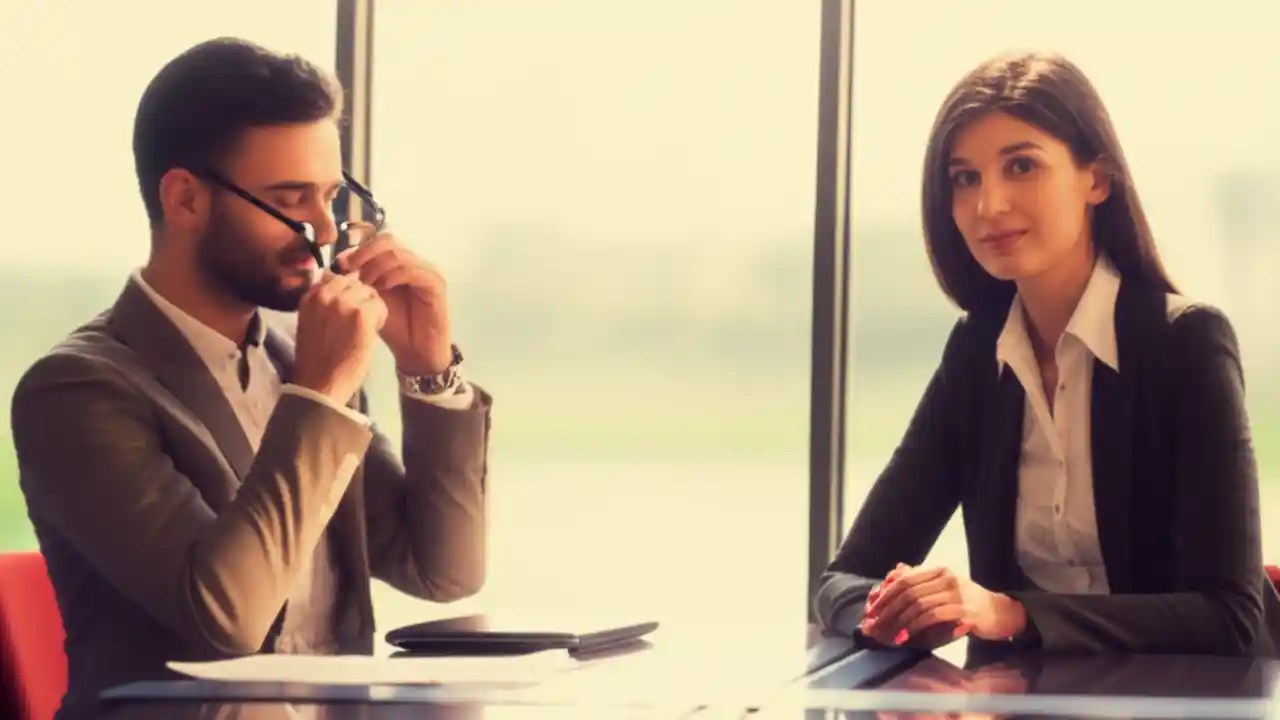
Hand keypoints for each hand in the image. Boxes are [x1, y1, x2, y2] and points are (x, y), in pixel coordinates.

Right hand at [292, 272, 387, 404]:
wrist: (320, 385)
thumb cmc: (319, 360)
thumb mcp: (312, 323)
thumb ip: (324, 303)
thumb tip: (338, 282)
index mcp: (309, 297)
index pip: (336, 278)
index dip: (349, 295)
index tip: (351, 313)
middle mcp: (323, 295)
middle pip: (355, 283)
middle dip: (362, 300)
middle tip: (360, 323)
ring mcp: (342, 303)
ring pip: (369, 292)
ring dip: (372, 308)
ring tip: (365, 329)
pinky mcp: (360, 314)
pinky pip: (380, 305)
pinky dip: (380, 318)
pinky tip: (372, 333)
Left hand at [338, 225, 452, 375]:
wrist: (415, 352)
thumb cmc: (393, 327)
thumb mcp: (367, 301)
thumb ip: (353, 283)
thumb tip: (328, 269)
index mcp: (398, 263)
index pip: (377, 241)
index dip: (357, 248)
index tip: (340, 264)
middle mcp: (414, 261)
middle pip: (388, 240)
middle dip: (364, 253)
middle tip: (350, 269)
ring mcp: (427, 270)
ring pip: (398, 253)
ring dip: (376, 266)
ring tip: (365, 283)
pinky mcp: (436, 283)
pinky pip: (413, 270)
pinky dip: (394, 275)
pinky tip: (382, 287)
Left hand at [861, 564, 966, 648]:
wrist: (1001, 613)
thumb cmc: (969, 602)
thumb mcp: (944, 588)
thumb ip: (921, 581)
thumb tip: (894, 572)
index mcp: (939, 570)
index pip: (905, 579)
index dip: (886, 594)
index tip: (873, 609)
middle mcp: (947, 578)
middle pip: (908, 592)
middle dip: (887, 609)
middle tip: (875, 624)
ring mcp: (956, 594)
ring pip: (917, 605)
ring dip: (899, 621)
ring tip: (888, 634)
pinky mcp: (963, 611)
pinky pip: (931, 617)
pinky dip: (915, 627)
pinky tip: (906, 636)